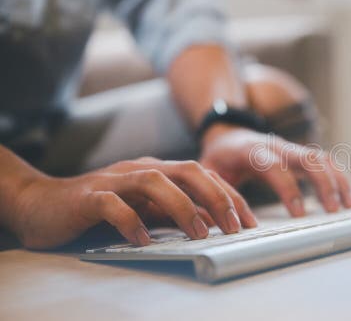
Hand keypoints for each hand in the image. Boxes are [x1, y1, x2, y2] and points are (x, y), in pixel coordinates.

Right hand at [9, 157, 257, 248]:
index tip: (250, 221)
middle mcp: (139, 169)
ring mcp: (113, 180)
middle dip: (216, 197)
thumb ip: (174, 212)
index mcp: (156, 171)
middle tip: (234, 227)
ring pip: (153, 181)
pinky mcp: (87, 197)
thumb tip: (212, 223)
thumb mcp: (144, 209)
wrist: (41, 203)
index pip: (203, 175)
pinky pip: (112, 204)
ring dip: (181, 207)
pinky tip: (144, 239)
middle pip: (187, 171)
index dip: (230, 196)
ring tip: (200, 233)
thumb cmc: (98, 209)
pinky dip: (131, 220)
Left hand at [200, 126, 350, 216]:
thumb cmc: (219, 157)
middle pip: (308, 158)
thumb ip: (214, 192)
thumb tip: (222, 221)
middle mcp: (277, 145)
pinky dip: (342, 178)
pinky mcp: (302, 154)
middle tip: (333, 210)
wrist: (229, 131)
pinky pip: (328, 162)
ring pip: (322, 158)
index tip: (300, 213)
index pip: (275, 166)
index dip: (288, 188)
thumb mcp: (207, 172)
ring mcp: (293, 148)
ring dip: (340, 180)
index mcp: (252, 149)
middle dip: (324, 183)